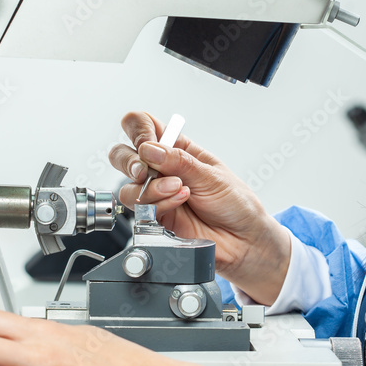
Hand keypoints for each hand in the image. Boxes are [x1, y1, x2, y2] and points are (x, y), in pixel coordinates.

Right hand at [109, 112, 290, 302]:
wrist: (242, 240)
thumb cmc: (235, 203)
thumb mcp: (211, 175)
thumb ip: (178, 162)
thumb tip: (148, 149)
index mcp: (177, 148)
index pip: (144, 126)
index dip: (139, 130)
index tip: (148, 145)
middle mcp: (161, 169)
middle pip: (123, 154)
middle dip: (130, 162)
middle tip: (145, 170)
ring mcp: (156, 194)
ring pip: (127, 186)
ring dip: (151, 188)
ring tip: (179, 190)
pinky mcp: (154, 218)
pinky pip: (140, 209)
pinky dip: (160, 205)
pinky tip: (180, 204)